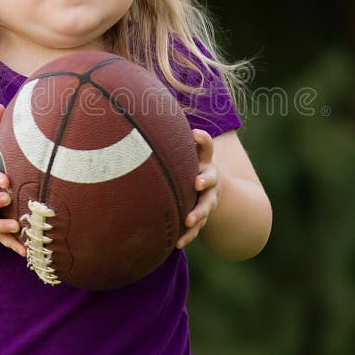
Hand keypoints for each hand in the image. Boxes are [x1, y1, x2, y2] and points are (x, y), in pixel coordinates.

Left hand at [177, 129, 220, 249]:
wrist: (208, 190)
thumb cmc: (189, 166)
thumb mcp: (187, 152)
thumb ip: (173, 138)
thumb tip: (145, 112)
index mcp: (204, 161)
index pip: (206, 148)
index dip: (202, 140)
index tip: (194, 134)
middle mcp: (209, 180)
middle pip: (210, 179)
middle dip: (204, 180)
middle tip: (197, 183)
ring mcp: (207, 199)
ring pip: (206, 206)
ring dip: (198, 213)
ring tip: (189, 220)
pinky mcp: (201, 216)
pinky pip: (197, 227)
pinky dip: (188, 235)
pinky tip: (178, 243)